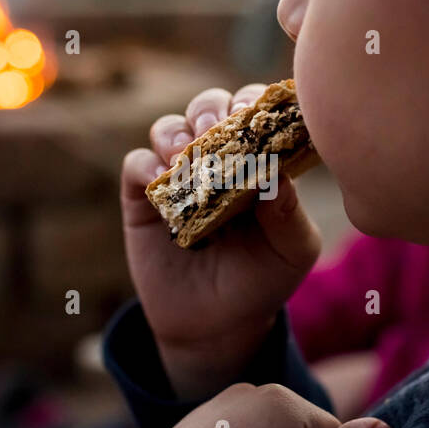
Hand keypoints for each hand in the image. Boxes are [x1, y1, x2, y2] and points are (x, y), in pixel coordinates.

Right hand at [122, 85, 322, 400]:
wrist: (217, 325)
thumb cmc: (263, 280)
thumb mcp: (292, 251)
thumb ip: (289, 213)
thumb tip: (274, 174)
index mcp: (257, 161)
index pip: (254, 114)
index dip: (254, 103)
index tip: (255, 113)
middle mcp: (216, 159)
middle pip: (209, 108)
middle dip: (212, 109)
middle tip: (215, 129)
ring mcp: (178, 176)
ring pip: (169, 127)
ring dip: (176, 132)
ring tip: (186, 154)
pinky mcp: (143, 198)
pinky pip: (136, 165)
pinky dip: (147, 165)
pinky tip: (163, 180)